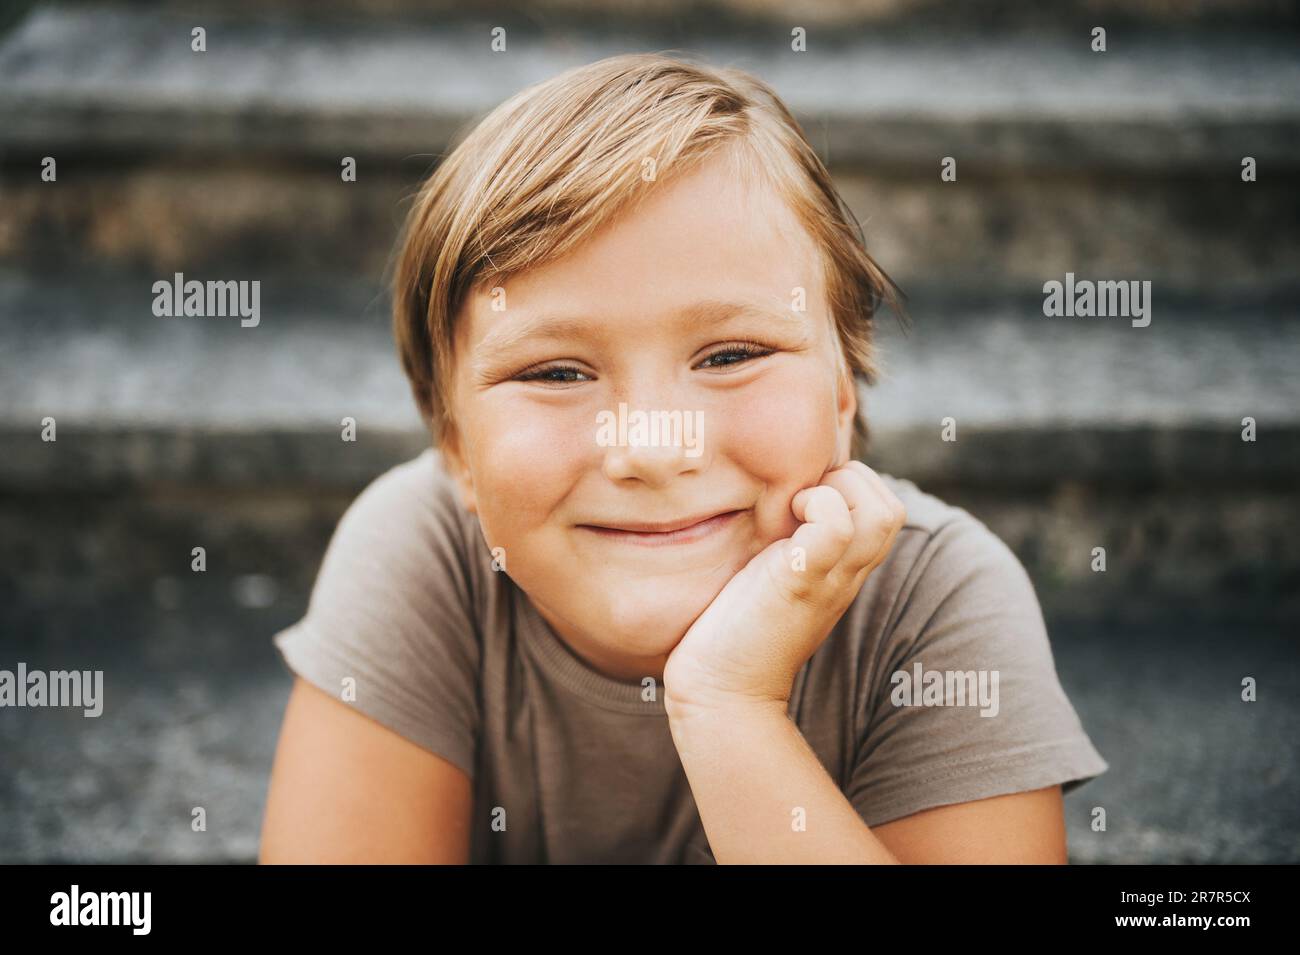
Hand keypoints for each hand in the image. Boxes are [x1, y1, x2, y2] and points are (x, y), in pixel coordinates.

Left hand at [663, 460, 905, 712]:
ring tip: (796, 506)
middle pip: (892, 508)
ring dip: (839, 490)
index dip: (849, 485)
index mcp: (842, 572)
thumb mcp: (772, 577)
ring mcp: (830, 579)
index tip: (802, 494)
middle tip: (800, 496)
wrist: (721, 691)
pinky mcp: (801, 581)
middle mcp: (846, 575)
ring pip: (882, 513)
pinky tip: (782, 524)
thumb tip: (775, 507)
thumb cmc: (734, 632)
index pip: (883, 510)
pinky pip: (837, 527)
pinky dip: (816, 506)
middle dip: (849, 480)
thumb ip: (787, 548)